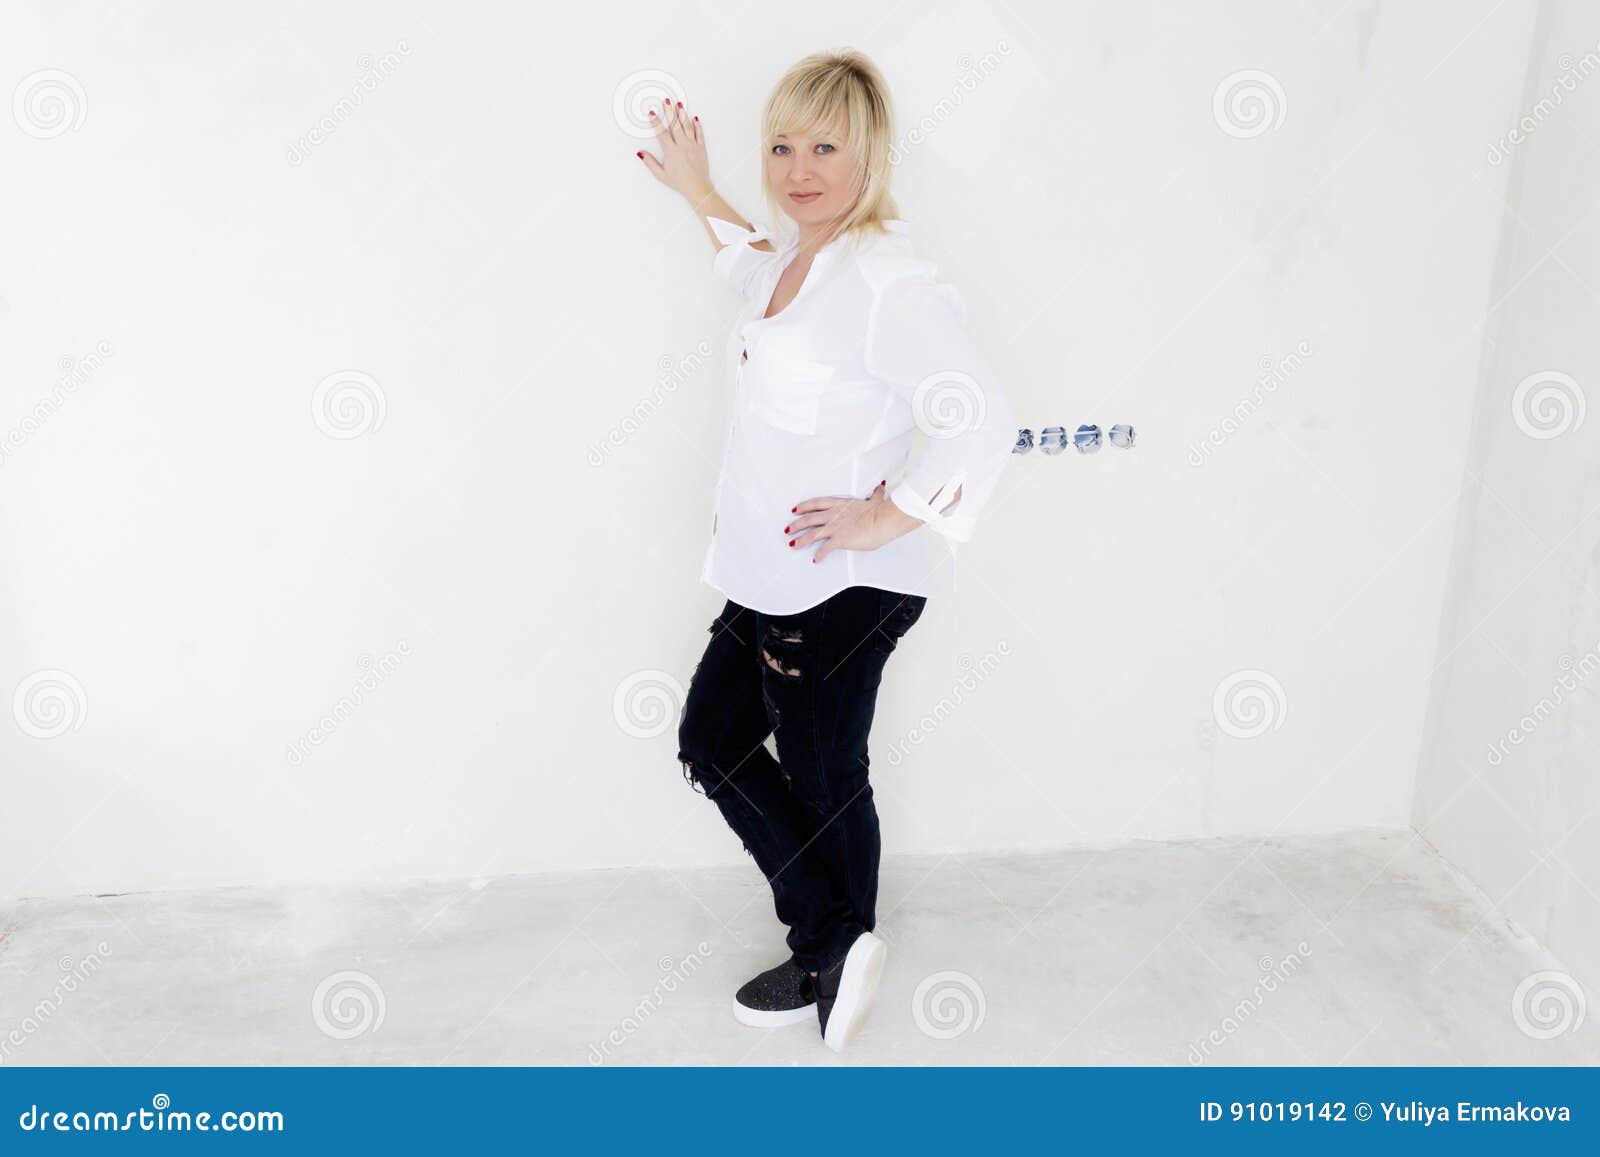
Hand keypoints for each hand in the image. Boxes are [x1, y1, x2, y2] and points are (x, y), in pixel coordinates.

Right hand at [636, 98, 711, 201]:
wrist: (697, 187)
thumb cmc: (679, 182)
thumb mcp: (661, 175)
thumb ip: (650, 162)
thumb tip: (640, 153)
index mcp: (671, 152)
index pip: (661, 133)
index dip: (655, 122)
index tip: (652, 113)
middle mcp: (682, 146)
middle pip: (674, 125)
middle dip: (669, 112)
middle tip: (666, 101)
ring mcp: (693, 145)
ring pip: (687, 126)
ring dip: (682, 114)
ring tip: (679, 104)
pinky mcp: (701, 147)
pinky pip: (699, 133)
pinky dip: (697, 125)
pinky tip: (694, 117)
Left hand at [785, 482, 920, 563]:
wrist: (882, 520)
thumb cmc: (879, 512)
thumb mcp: (875, 500)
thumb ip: (875, 495)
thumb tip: (880, 487)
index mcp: (840, 505)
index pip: (816, 504)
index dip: (804, 506)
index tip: (795, 509)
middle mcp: (834, 515)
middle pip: (809, 519)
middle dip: (796, 525)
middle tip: (788, 529)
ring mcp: (835, 527)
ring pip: (812, 534)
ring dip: (801, 540)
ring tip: (793, 545)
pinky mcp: (839, 539)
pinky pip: (825, 549)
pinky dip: (819, 555)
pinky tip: (815, 560)